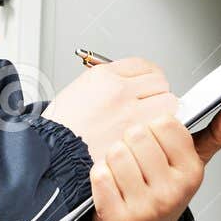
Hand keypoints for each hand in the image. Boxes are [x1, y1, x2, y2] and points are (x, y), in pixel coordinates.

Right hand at [43, 58, 177, 163]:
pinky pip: (162, 128)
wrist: (51, 155)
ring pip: (168, 102)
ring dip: (162, 112)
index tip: (148, 83)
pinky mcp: (138, 137)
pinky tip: (148, 137)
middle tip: (150, 104)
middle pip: (160, 82)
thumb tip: (130, 85)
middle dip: (156, 93)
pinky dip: (159, 133)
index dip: (147, 76)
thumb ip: (107, 84)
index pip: (142, 65)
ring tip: (150, 121)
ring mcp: (131, 114)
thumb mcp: (77, 91)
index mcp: (103, 77)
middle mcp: (120, 91)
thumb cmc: (59, 130)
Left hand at [91, 103, 220, 220]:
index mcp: (191, 172)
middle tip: (138, 160)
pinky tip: (113, 186)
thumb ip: (214, 134)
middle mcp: (171, 192)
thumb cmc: (164, 191)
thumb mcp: (191, 162)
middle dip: (132, 141)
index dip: (154, 128)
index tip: (156, 142)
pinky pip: (100, 174)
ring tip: (124, 172)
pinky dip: (101, 176)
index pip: (164, 123)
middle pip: (137, 134)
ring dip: (114, 158)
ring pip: (117, 152)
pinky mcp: (118, 219)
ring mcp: (145, 208)